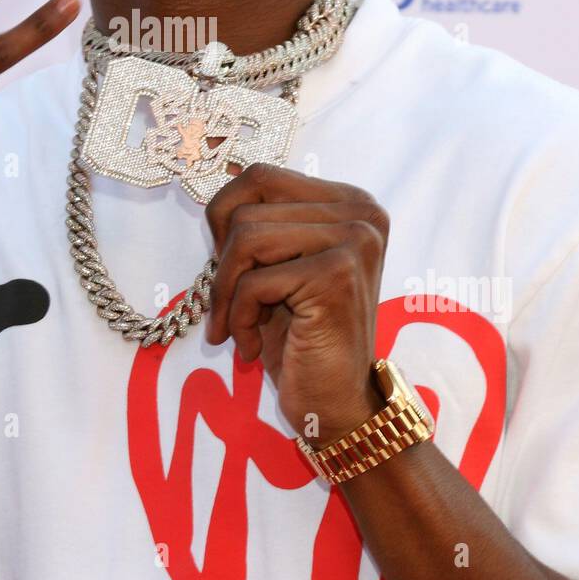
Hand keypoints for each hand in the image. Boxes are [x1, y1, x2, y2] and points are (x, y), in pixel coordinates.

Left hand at [204, 163, 389, 444]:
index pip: (261, 175)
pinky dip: (238, 318)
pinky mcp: (337, 275)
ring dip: (227, 293)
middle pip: (248, 207)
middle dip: (223, 264)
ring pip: (246, 238)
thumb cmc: (301, 337)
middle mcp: (361, 212)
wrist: (337, 403)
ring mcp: (354, 240)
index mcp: (349, 201)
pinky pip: (253, 280)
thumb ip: (259, 223)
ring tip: (241, 328)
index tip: (227, 266)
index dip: (225, 218)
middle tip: (229, 306)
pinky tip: (253, 346)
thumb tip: (218, 188)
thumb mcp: (278, 266)